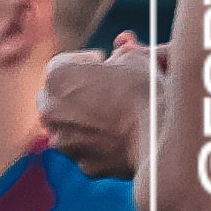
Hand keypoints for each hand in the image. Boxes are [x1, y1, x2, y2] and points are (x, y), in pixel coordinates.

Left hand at [39, 44, 149, 182]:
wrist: (160, 135)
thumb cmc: (147, 92)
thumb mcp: (136, 59)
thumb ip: (121, 53)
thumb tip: (122, 47)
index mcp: (57, 76)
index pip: (63, 63)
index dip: (86, 62)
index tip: (103, 64)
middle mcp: (50, 109)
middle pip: (56, 96)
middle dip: (76, 91)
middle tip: (105, 90)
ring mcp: (63, 140)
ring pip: (67, 126)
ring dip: (83, 120)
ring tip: (113, 115)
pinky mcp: (82, 164)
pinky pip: (86, 150)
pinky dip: (98, 144)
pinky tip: (120, 137)